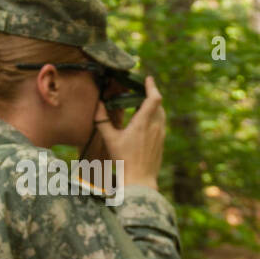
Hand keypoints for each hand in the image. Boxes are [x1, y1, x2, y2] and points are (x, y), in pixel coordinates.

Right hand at [93, 75, 165, 189]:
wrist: (139, 180)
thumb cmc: (124, 160)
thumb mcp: (110, 139)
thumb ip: (102, 120)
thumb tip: (97, 105)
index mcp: (143, 123)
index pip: (154, 98)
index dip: (152, 86)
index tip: (148, 78)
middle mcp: (155, 126)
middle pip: (158, 104)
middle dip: (151, 95)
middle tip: (141, 90)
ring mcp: (160, 134)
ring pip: (161, 113)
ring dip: (153, 106)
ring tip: (142, 105)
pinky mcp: (161, 142)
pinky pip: (161, 123)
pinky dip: (155, 117)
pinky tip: (145, 122)